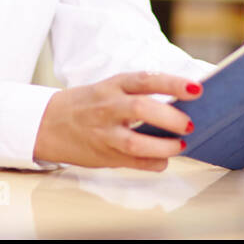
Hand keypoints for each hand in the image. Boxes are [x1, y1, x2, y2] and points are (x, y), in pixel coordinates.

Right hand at [32, 71, 201, 170]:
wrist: (47, 124)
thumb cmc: (88, 104)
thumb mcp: (110, 88)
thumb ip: (139, 93)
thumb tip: (183, 102)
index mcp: (113, 85)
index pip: (146, 79)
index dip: (173, 83)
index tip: (197, 88)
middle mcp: (108, 106)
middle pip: (142, 108)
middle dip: (170, 117)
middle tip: (189, 123)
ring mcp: (104, 132)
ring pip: (135, 141)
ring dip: (163, 146)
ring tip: (180, 146)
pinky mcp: (103, 154)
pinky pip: (133, 162)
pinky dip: (153, 163)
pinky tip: (163, 160)